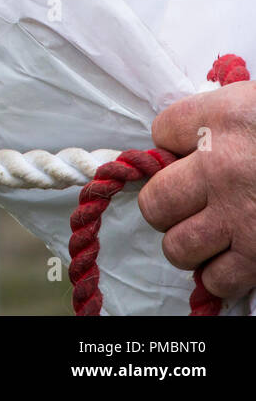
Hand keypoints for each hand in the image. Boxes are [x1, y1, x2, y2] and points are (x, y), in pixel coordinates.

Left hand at [139, 80, 255, 297]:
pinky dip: (221, 274)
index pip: (161, 132)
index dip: (173, 145)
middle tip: (190, 204)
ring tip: (211, 234)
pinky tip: (235, 257)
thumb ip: (219, 121)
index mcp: (224, 121)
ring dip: (190, 244)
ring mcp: (244, 217)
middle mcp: (224, 169)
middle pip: (156, 201)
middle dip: (167, 205)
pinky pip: (219, 279)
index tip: (190, 152)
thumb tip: (181, 147)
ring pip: (178, 247)